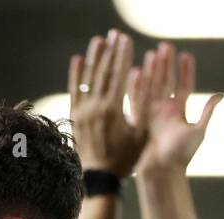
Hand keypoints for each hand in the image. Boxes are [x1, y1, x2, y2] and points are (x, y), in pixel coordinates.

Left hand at [68, 29, 144, 177]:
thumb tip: (150, 81)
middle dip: (110, 52)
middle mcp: (95, 108)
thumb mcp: (141, 134)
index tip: (127, 40)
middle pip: (103, 73)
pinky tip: (79, 59)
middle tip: (116, 34)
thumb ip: (145, 108)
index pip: (119, 76)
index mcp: (113, 110)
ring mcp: (82, 111)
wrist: (99, 178)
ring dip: (94, 57)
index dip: (123, 56)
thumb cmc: (126, 158)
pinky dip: (76, 74)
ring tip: (99, 40)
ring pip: (88, 78)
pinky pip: (75, 90)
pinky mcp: (74, 116)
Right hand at [128, 41, 222, 173]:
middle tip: (166, 46)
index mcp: (179, 113)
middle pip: (166, 82)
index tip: (186, 56)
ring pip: (152, 87)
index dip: (185, 71)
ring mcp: (151, 114)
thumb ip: (206, 111)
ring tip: (153, 53)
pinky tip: (136, 71)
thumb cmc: (181, 155)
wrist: (161, 171)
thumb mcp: (198, 131)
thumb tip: (220, 95)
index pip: (183, 86)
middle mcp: (165, 111)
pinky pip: (138, 98)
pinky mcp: (140, 120)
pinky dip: (137, 85)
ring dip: (153, 70)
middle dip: (166, 64)